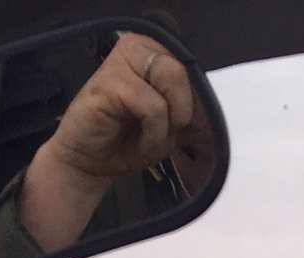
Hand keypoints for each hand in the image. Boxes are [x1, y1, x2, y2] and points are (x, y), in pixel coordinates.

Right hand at [19, 33, 197, 252]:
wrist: (91, 163)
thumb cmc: (127, 142)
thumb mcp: (169, 124)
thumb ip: (187, 107)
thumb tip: (213, 107)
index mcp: (151, 53)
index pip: (188, 67)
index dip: (189, 103)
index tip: (176, 125)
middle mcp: (134, 48)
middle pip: (180, 69)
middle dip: (180, 111)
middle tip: (162, 131)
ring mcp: (118, 63)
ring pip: (169, 81)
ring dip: (165, 124)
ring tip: (146, 137)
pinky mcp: (107, 83)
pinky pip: (152, 106)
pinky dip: (152, 133)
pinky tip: (137, 142)